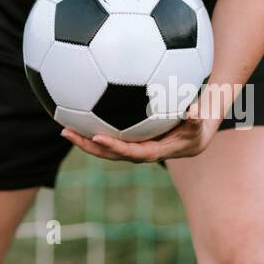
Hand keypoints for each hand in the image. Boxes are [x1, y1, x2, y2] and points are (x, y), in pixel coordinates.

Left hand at [60, 103, 217, 163]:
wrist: (193, 135)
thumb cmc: (196, 128)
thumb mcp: (199, 125)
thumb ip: (196, 120)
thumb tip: (194, 110)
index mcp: (152, 152)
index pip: (130, 152)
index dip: (114, 147)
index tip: (97, 137)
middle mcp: (137, 151)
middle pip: (109, 153)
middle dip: (88, 146)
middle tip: (67, 132)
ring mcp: (131, 146)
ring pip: (104, 146)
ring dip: (84, 139)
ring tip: (64, 127)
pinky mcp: (127, 139)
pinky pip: (107, 135)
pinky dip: (91, 128)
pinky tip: (75, 112)